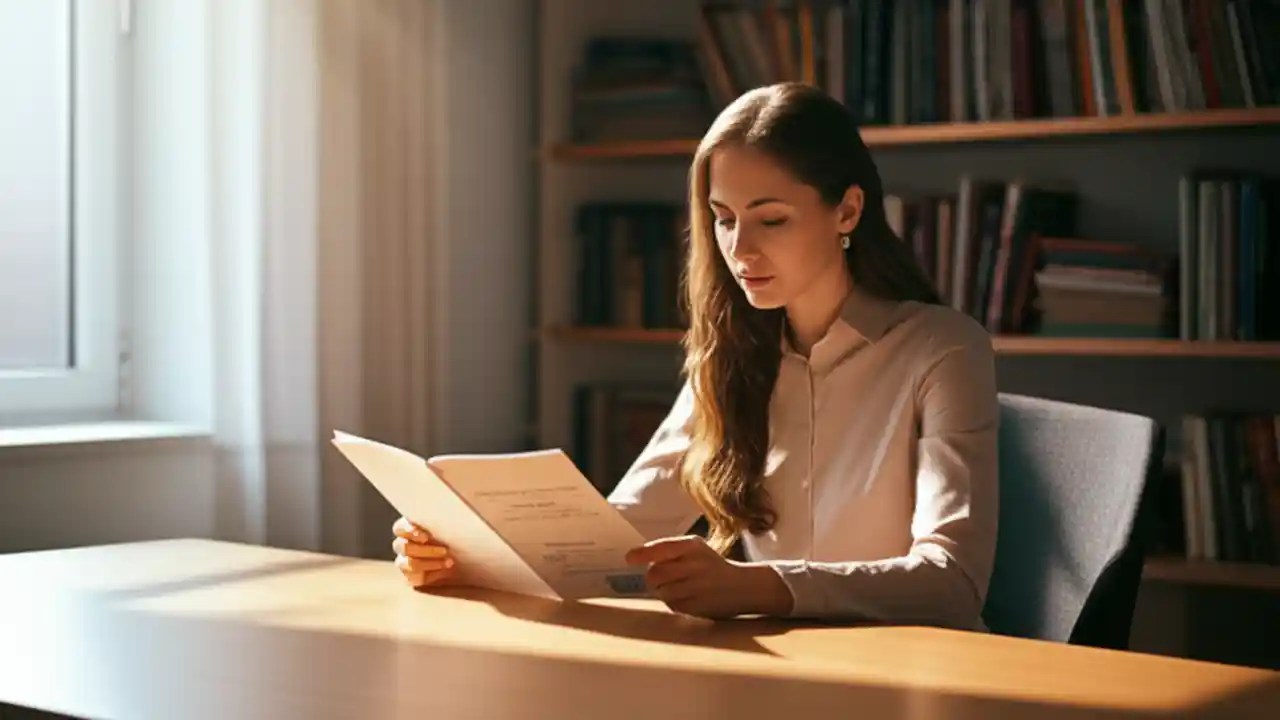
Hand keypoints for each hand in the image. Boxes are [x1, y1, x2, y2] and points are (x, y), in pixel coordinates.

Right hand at [392, 517, 456, 588]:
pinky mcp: (411, 577)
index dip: (409, 531)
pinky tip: (446, 571)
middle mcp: (402, 545)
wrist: (459, 555)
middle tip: (445, 550)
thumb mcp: (447, 525)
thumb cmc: (450, 535)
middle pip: (404, 547)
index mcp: (406, 529)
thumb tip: (451, 513)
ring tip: (450, 561)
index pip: (399, 528)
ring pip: (410, 564)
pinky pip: (416, 578)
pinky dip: (433, 574)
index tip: (425, 536)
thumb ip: (441, 520)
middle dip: (426, 550)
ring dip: (431, 563)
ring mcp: (404, 562)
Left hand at [624, 535, 792, 618]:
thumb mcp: (695, 550)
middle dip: (652, 577)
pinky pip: (671, 605)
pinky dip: (672, 602)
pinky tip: (685, 597)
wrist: (743, 586)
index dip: (643, 554)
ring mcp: (697, 587)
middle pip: (655, 573)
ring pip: (661, 591)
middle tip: (659, 578)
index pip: (662, 548)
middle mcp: (695, 564)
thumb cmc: (711, 565)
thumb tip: (633, 556)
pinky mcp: (698, 606)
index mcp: (693, 546)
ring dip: (662, 591)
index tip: (629, 558)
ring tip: (676, 587)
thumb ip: (669, 551)